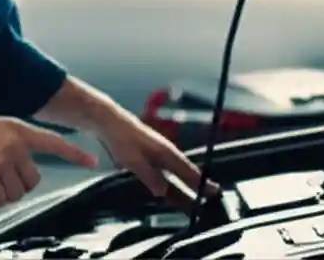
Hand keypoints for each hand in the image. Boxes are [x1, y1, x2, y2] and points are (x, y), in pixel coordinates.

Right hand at [0, 109, 98, 208]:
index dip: (74, 154)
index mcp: (16, 128)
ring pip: (16, 193)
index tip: (93, 162)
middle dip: (17, 187)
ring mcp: (2, 158)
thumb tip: (14, 177)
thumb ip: (7, 146)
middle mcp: (14, 143)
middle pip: (33, 179)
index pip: (53, 141)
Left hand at [92, 105, 218, 199]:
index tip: (214, 192)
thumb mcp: (133, 160)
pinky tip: (167, 191)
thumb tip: (162, 191)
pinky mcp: (148, 156)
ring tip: (191, 202)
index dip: (200, 183)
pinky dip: (170, 183)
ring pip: (174, 175)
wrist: (109, 121)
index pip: (188, 171)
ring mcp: (157, 154)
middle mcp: (165, 153)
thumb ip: (149, 176)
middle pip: (184, 175)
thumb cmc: (121, 138)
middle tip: (211, 199)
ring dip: (183, 188)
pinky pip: (164, 173)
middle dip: (196, 188)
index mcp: (166, 152)